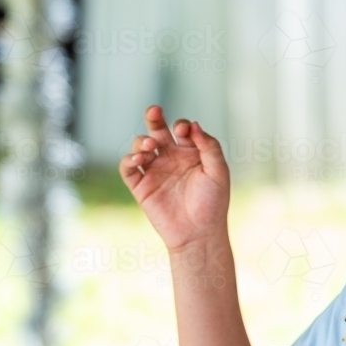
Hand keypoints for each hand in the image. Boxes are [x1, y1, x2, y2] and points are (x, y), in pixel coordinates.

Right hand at [120, 106, 230, 250]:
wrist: (199, 233)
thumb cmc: (213, 203)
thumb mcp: (218, 171)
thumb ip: (209, 146)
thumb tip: (194, 124)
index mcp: (191, 153)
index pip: (182, 130)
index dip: (182, 126)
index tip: (184, 132)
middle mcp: (171, 159)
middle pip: (157, 130)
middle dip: (154, 118)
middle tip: (154, 111)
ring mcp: (155, 171)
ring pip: (141, 146)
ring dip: (142, 140)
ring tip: (151, 146)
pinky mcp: (141, 186)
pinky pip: (128, 168)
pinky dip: (129, 159)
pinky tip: (139, 158)